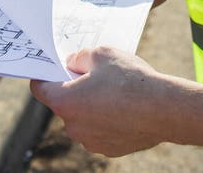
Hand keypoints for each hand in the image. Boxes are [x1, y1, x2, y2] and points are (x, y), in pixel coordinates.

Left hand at [30, 47, 166, 155]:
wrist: (162, 109)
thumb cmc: (129, 79)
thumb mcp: (101, 53)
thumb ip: (80, 57)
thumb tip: (73, 63)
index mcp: (65, 101)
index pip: (40, 88)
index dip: (44, 74)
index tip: (53, 66)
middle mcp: (72, 126)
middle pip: (64, 102)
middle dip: (75, 88)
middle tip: (95, 74)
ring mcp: (89, 141)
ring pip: (83, 117)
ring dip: (91, 105)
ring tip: (115, 91)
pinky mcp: (107, 149)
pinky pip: (99, 130)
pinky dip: (106, 119)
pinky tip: (124, 107)